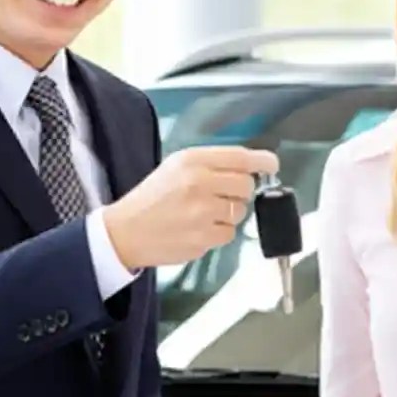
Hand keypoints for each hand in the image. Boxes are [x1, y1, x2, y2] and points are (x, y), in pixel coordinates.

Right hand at [103, 146, 278, 268]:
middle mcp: (199, 184)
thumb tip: (250, 167)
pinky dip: (219, 232)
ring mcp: (202, 213)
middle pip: (246, 186)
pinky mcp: (203, 238)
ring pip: (240, 212)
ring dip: (228, 214)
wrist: (125, 232)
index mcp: (192, 161)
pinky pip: (229, 234)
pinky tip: (198, 228)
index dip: (262, 161)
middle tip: (220, 195)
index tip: (272, 164)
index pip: (240, 157)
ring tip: (202, 214)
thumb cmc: (151, 199)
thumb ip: (212, 164)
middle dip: (240, 192)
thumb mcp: (176, 167)